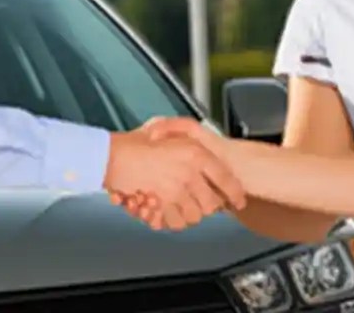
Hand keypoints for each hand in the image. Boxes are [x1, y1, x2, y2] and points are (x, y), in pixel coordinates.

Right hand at [104, 119, 243, 230]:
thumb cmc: (134, 143)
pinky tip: (167, 212)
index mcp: (195, 152)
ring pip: (196, 215)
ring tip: (180, 207)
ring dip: (190, 214)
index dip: (235, 193)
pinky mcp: (162, 205)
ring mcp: (176, 191)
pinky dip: (173, 221)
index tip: (239, 200)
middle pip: (212, 202)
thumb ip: (184, 137)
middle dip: (208, 206)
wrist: (113, 156)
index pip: (226, 178)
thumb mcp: (167, 131)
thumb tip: (199, 145)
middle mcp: (190, 173)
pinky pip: (177, 222)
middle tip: (199, 202)